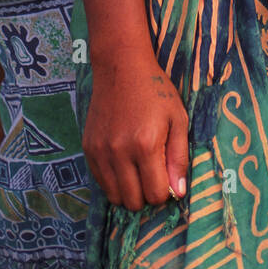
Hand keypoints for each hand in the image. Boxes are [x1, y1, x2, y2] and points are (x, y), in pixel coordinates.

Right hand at [85, 49, 188, 211]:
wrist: (121, 67)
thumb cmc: (155, 91)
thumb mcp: (178, 119)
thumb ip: (179, 158)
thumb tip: (177, 193)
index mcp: (146, 145)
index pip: (156, 195)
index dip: (165, 191)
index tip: (167, 176)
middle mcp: (119, 152)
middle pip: (133, 202)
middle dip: (147, 195)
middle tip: (153, 174)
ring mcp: (100, 151)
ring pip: (114, 197)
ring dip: (129, 191)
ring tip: (138, 169)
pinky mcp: (88, 148)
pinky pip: (100, 182)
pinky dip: (113, 181)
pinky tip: (123, 162)